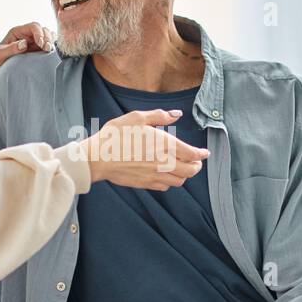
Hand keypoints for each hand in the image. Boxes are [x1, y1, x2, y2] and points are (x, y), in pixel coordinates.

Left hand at [0, 22, 52, 75]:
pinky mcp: (37, 50)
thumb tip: (24, 44)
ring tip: (49, 51)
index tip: (41, 43)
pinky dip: (52, 46)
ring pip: (47, 36)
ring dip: (51, 42)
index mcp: (18, 32)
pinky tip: (51, 52)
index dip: (39, 33)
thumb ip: (11, 48)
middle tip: (47, 49)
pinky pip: (47, 45)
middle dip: (47, 38)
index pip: (33, 26)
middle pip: (43, 30)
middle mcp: (27, 35)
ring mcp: (33, 42)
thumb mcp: (0, 54)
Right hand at [78, 109, 209, 188]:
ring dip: (185, 175)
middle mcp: (163, 163)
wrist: (97, 158)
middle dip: (196, 166)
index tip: (205, 153)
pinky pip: (166, 186)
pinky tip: (167, 175)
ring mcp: (154, 175)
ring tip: (183, 168)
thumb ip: (159, 116)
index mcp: (164, 144)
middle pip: (190, 170)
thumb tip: (176, 115)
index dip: (201, 154)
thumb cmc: (115, 136)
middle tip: (196, 161)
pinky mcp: (145, 184)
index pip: (192, 153)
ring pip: (179, 181)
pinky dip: (171, 181)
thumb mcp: (136, 118)